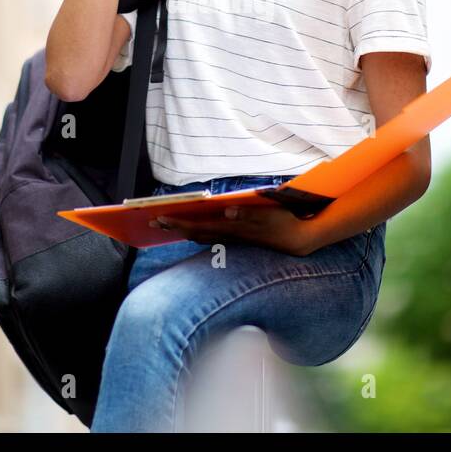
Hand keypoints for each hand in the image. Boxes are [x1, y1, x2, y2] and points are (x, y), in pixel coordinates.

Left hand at [148, 205, 318, 256]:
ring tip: (166, 226)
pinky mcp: (238, 239)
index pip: (198, 226)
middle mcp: (229, 235)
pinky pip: (212, 237)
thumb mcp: (267, 213)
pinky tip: (191, 232)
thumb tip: (227, 211)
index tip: (159, 218)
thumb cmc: (282, 222)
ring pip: (202, 236)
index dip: (178, 223)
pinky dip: (197, 233)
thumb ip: (246, 213)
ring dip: (183, 231)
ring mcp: (233, 238)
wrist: (298, 240)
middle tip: (152, 223)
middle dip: (173, 228)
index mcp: (232, 228)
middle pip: (195, 233)